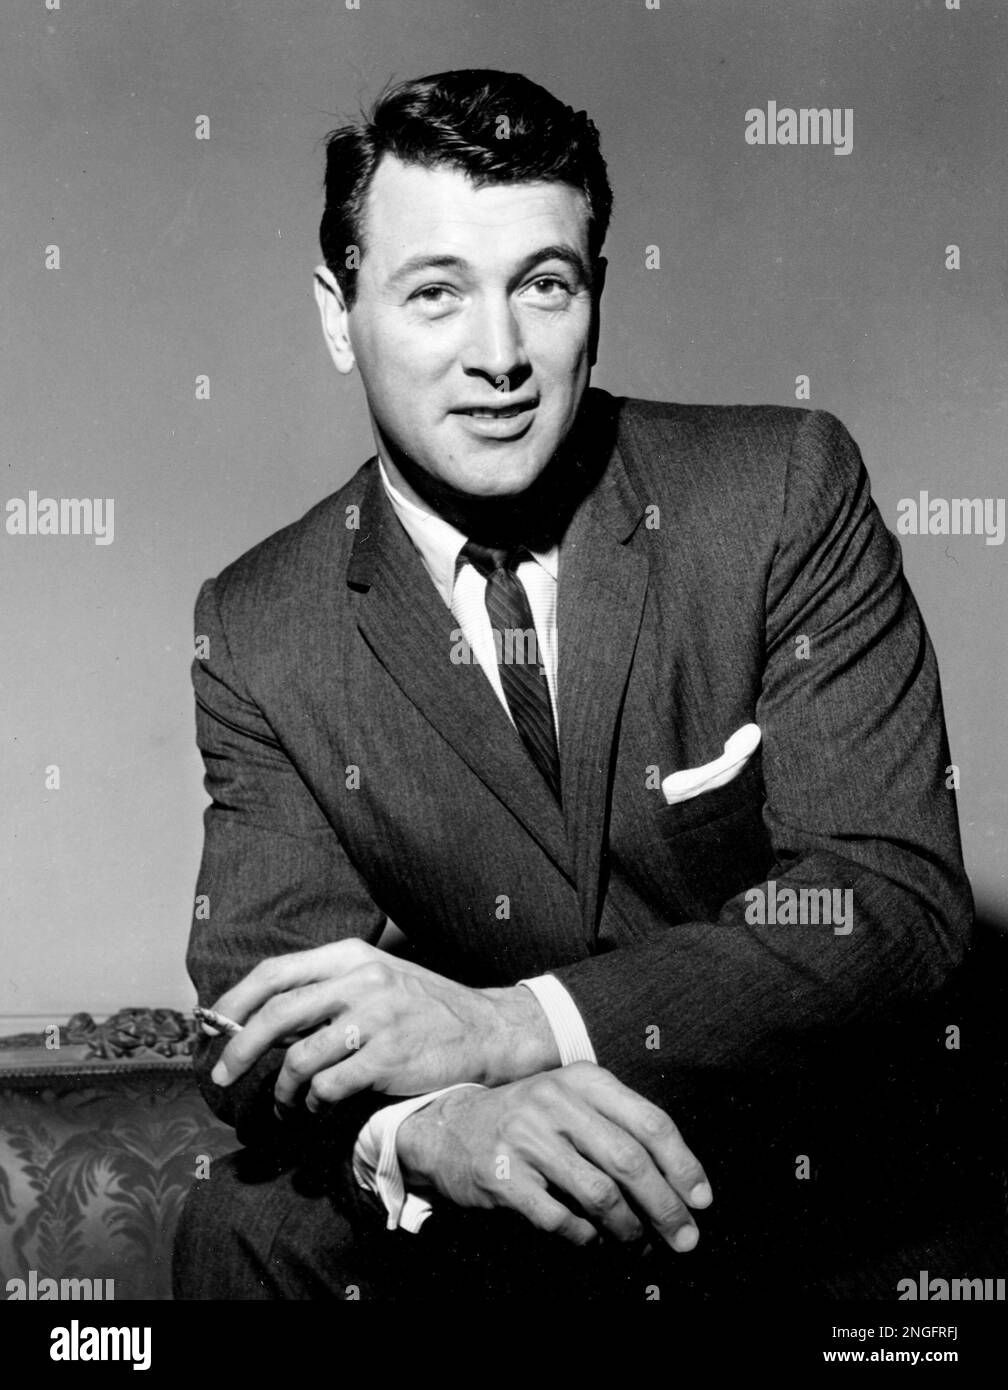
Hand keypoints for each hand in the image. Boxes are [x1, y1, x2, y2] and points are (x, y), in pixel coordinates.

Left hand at [207, 938, 559, 1108]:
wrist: (486, 1030)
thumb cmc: (422, 1007)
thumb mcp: (377, 977)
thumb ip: (328, 989)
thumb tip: (263, 1018)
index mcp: (351, 956)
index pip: (277, 971)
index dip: (236, 999)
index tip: (214, 1025)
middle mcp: (362, 981)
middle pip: (279, 1013)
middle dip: (240, 1048)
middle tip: (222, 1074)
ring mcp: (377, 1019)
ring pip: (301, 1059)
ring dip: (283, 1090)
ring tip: (285, 1104)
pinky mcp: (388, 1058)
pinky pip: (330, 1087)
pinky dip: (315, 1102)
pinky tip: (319, 1106)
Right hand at [396, 1062, 712, 1251]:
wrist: (449, 1127)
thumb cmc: (528, 1120)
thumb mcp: (571, 1101)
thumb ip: (618, 1125)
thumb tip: (677, 1181)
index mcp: (583, 1080)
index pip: (650, 1122)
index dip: (684, 1165)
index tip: (702, 1200)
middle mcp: (556, 1102)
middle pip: (630, 1161)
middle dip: (666, 1207)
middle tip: (685, 1239)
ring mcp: (526, 1138)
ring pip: (600, 1194)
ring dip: (629, 1229)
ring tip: (638, 1244)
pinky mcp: (502, 1176)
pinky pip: (559, 1218)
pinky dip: (585, 1237)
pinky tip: (592, 1241)